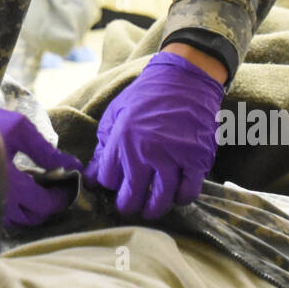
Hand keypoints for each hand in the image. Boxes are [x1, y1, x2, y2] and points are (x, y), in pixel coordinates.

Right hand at [0, 107, 83, 226]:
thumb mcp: (22, 131)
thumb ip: (47, 151)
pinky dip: (19, 206)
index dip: (60, 197)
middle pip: (33, 216)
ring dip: (33, 208)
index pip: (43, 203)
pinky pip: (5, 213)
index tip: (69, 185)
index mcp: (12, 184)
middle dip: (49, 204)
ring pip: (18, 219)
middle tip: (57, 187)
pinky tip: (22, 186)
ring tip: (40, 187)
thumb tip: (72, 165)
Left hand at [83, 52, 222, 218]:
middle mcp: (145, 152)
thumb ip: (104, 147)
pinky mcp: (196, 159)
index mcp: (121, 139)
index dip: (111, 185)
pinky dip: (181, 198)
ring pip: (160, 201)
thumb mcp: (116, 115)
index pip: (108, 180)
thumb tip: (92, 178)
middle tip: (130, 205)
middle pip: (132, 197)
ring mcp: (172, 157)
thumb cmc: (146, 96)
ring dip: (154, 209)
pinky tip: (176, 193)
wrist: (184, 79)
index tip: (115, 185)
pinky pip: (187, 192)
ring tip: (151, 208)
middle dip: (128, 205)